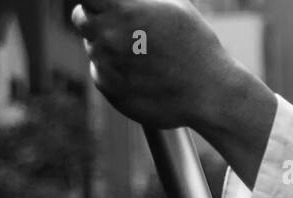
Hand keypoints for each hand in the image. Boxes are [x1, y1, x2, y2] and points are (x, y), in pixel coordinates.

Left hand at [74, 0, 276, 183]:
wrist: (211, 94)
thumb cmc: (196, 45)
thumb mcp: (173, 6)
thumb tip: (124, 1)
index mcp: (121, 9)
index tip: (99, 3)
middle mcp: (107, 36)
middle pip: (81, 19)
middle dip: (98, 20)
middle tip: (125, 28)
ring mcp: (105, 65)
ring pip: (94, 48)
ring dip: (111, 48)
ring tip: (147, 58)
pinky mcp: (109, 90)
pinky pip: (102, 74)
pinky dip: (117, 74)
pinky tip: (145, 77)